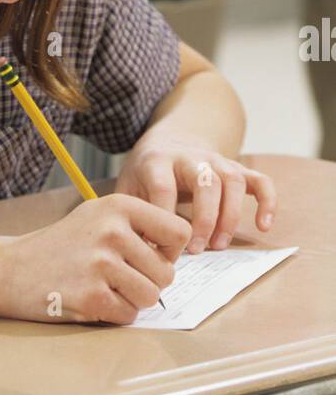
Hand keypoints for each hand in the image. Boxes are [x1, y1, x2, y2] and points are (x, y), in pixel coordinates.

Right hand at [0, 194, 191, 324]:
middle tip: (118, 278)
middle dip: (148, 282)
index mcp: (119, 207)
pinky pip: (129, 315)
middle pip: (167, 272)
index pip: (180, 233)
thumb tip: (184, 248)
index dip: (170, 252)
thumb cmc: (60, 246)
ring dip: (133, 300)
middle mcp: (112, 232)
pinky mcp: (91, 296)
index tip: (148, 256)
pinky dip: (115, 314)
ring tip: (106, 289)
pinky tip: (92, 301)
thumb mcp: (97, 217)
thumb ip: (139, 226)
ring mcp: (101, 265)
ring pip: (151, 296)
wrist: (9, 270)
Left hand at [115, 134, 276, 253]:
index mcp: (158, 161)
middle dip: (204, 219)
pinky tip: (264, 226)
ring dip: (230, 216)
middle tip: (196, 250)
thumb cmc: (145, 173)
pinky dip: (267, 201)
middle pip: (206, 182)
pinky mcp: (236, 168)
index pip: (164, 188)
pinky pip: (259, 180)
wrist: (168, 141)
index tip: (161, 247)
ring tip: (218, 246)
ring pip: (232, 181)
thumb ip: (132, 214)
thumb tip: (139, 253)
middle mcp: (191, 157)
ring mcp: (216, 160)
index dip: (165, 218)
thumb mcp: (127, 187)